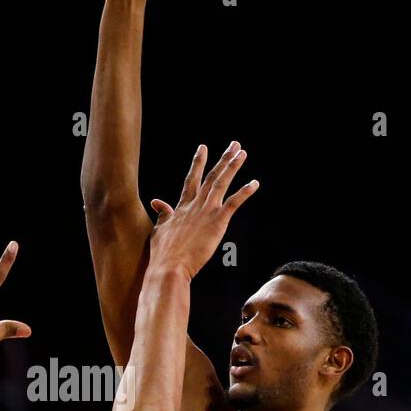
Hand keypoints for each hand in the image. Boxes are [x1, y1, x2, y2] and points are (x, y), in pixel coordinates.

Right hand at [148, 143, 258, 279]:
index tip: (203, 148)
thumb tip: (156, 201)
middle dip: (223, 159)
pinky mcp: (217, 222)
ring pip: (221, 183)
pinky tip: (254, 183)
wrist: (169, 266)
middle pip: (211, 177)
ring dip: (232, 167)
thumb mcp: (159, 230)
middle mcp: (195, 205)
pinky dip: (244, 192)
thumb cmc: (163, 254)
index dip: (198, 163)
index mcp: (182, 208)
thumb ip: (162, 214)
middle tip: (234, 144)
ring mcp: (206, 212)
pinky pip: (234, 203)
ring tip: (242, 152)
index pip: (192, 180)